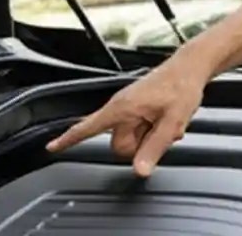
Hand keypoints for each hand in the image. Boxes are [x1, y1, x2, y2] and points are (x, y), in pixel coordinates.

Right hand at [45, 59, 206, 176]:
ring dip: (149, 138)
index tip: (51, 147)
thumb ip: (155, 147)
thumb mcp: (173, 121)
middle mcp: (121, 108)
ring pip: (132, 141)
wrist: (190, 69)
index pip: (88, 127)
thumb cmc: (181, 87)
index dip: (69, 139)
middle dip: (140, 146)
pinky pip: (139, 132)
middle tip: (162, 129)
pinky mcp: (137, 110)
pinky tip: (166, 121)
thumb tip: (139, 171)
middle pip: (119, 146)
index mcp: (122, 108)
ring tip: (166, 122)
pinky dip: (152, 132)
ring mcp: (129, 109)